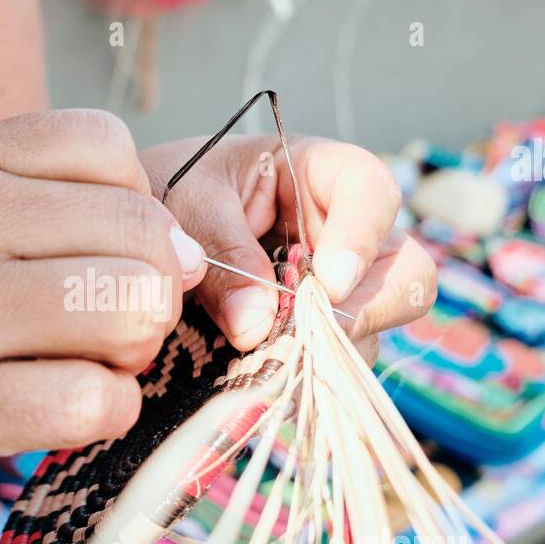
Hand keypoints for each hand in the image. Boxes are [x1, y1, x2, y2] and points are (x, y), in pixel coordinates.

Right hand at [0, 110, 206, 528]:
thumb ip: (29, 201)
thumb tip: (177, 244)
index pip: (109, 148)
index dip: (137, 215)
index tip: (115, 262)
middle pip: (137, 233)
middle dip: (150, 292)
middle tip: (114, 331)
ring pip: (130, 311)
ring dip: (132, 354)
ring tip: (89, 368)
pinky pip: (93, 400)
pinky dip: (105, 414)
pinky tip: (66, 415)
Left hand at [142, 135, 436, 363]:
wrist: (140, 235)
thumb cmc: (171, 195)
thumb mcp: (188, 208)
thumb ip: (223, 259)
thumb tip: (258, 327)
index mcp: (317, 172)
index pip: (373, 191)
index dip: (362, 238)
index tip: (326, 284)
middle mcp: (343, 231)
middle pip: (405, 272)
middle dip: (365, 309)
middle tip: (303, 333)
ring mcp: (338, 287)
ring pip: (376, 327)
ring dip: (328, 349)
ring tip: (262, 355)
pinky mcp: (318, 330)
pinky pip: (338, 360)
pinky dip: (307, 371)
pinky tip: (259, 371)